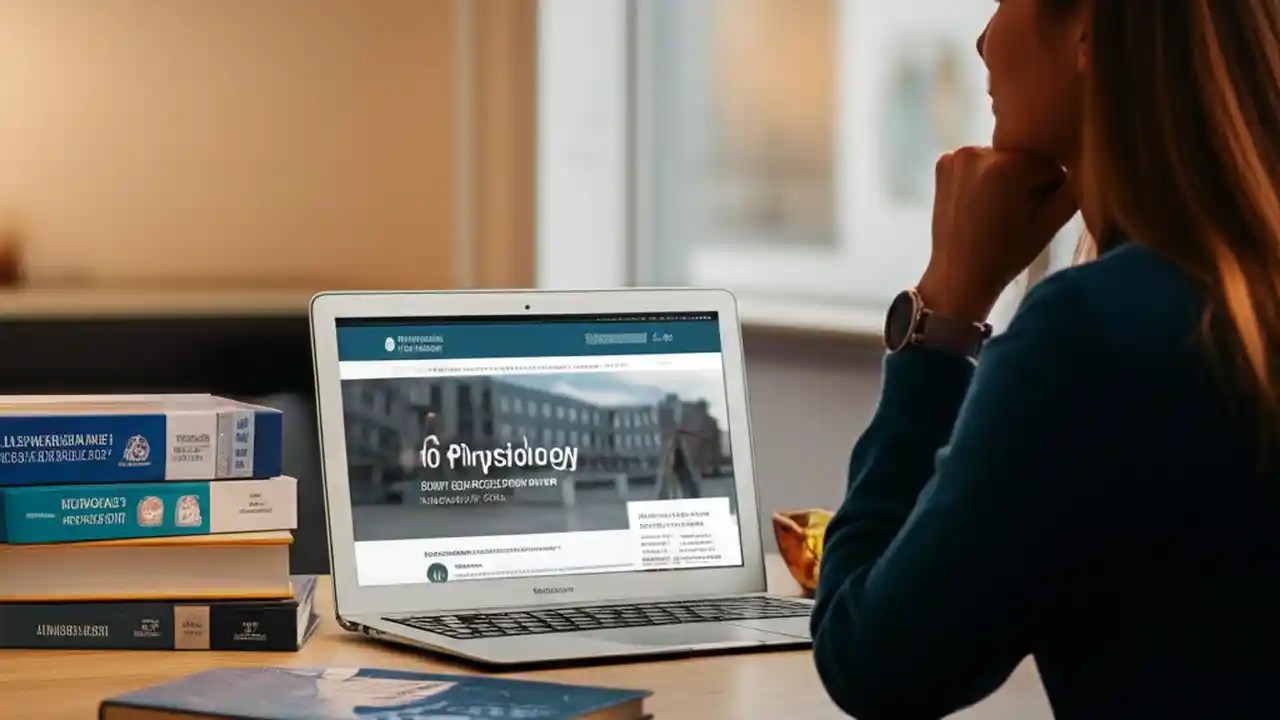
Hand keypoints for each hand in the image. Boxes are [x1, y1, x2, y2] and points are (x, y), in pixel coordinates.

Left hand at [919, 146, 1078, 322]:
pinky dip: (983, 177)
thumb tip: (1086, 161)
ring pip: (1002, 159)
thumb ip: (1075, 188)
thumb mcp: (1051, 223)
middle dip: (1026, 181)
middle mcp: (979, 151)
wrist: (958, 274)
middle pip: (1024, 159)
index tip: (1034, 215)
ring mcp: (957, 156)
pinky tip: (978, 204)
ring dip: (1005, 177)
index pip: (1050, 165)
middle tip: (1014, 215)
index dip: (1050, 191)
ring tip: (996, 211)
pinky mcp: (943, 163)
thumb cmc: (1008, 254)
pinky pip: (979, 162)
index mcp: (1008, 165)